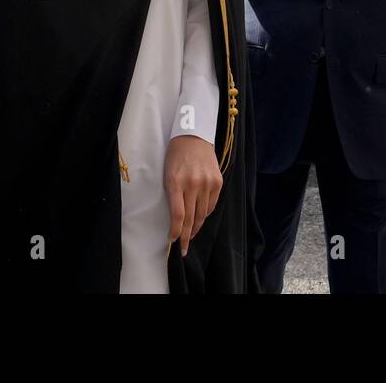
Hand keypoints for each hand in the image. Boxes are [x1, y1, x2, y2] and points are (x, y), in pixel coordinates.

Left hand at [164, 135, 222, 256]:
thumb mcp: (167, 174)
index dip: (176, 231)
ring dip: (196, 226)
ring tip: (191, 234)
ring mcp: (207, 183)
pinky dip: (205, 213)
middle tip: (184, 248)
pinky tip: (200, 217)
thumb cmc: (175, 156)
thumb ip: (172, 196)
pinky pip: (212, 205)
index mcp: (176, 182)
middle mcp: (193, 184)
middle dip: (186, 236)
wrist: (193, 137)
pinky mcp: (218, 181)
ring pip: (202, 213)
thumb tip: (177, 220)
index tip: (173, 241)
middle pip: (191, 218)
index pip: (178, 215)